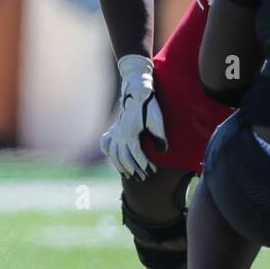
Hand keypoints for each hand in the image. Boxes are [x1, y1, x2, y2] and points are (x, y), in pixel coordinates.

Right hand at [100, 54, 166, 178]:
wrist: (137, 91)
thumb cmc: (150, 106)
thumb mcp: (157, 120)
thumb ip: (160, 137)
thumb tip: (162, 151)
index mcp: (130, 134)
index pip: (136, 155)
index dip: (144, 165)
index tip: (152, 172)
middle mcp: (120, 135)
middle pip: (124, 158)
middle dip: (134, 170)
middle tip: (143, 177)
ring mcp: (116, 132)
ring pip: (114, 154)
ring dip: (121, 165)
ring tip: (130, 174)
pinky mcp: (115, 128)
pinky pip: (107, 144)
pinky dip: (109, 153)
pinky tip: (114, 159)